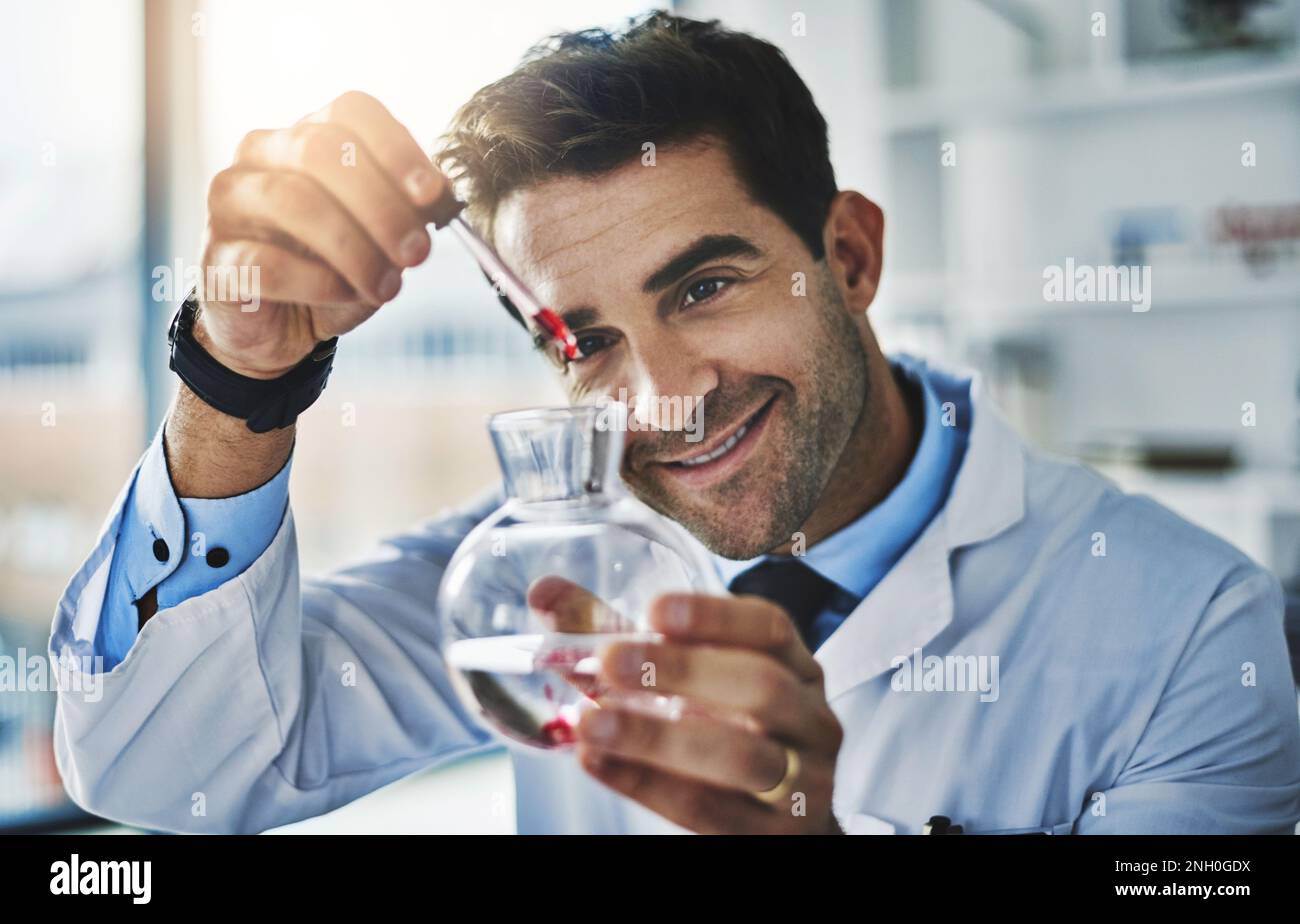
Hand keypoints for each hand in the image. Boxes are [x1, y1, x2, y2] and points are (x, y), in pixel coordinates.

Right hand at [198, 90, 458, 377]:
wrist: (281, 329)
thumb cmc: (336, 271)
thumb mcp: (383, 239)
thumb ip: (408, 212)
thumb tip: (439, 196)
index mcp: (308, 135)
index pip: (351, 111)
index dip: (396, 148)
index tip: (432, 195)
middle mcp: (261, 154)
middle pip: (320, 150)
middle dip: (380, 204)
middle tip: (417, 251)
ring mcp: (231, 201)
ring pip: (293, 201)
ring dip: (355, 249)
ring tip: (389, 287)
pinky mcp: (216, 258)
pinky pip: (267, 261)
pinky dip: (319, 282)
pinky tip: (345, 295)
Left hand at [562, 589, 845, 833]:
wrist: (772, 821)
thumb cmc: (720, 729)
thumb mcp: (678, 679)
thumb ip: (614, 633)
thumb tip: (544, 591)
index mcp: (794, 665)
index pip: (770, 627)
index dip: (715, 616)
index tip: (654, 608)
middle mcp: (810, 717)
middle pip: (762, 687)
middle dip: (686, 671)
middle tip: (611, 661)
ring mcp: (803, 779)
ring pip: (745, 757)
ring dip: (661, 738)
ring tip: (593, 722)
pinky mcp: (779, 832)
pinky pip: (714, 811)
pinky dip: (648, 785)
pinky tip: (597, 762)